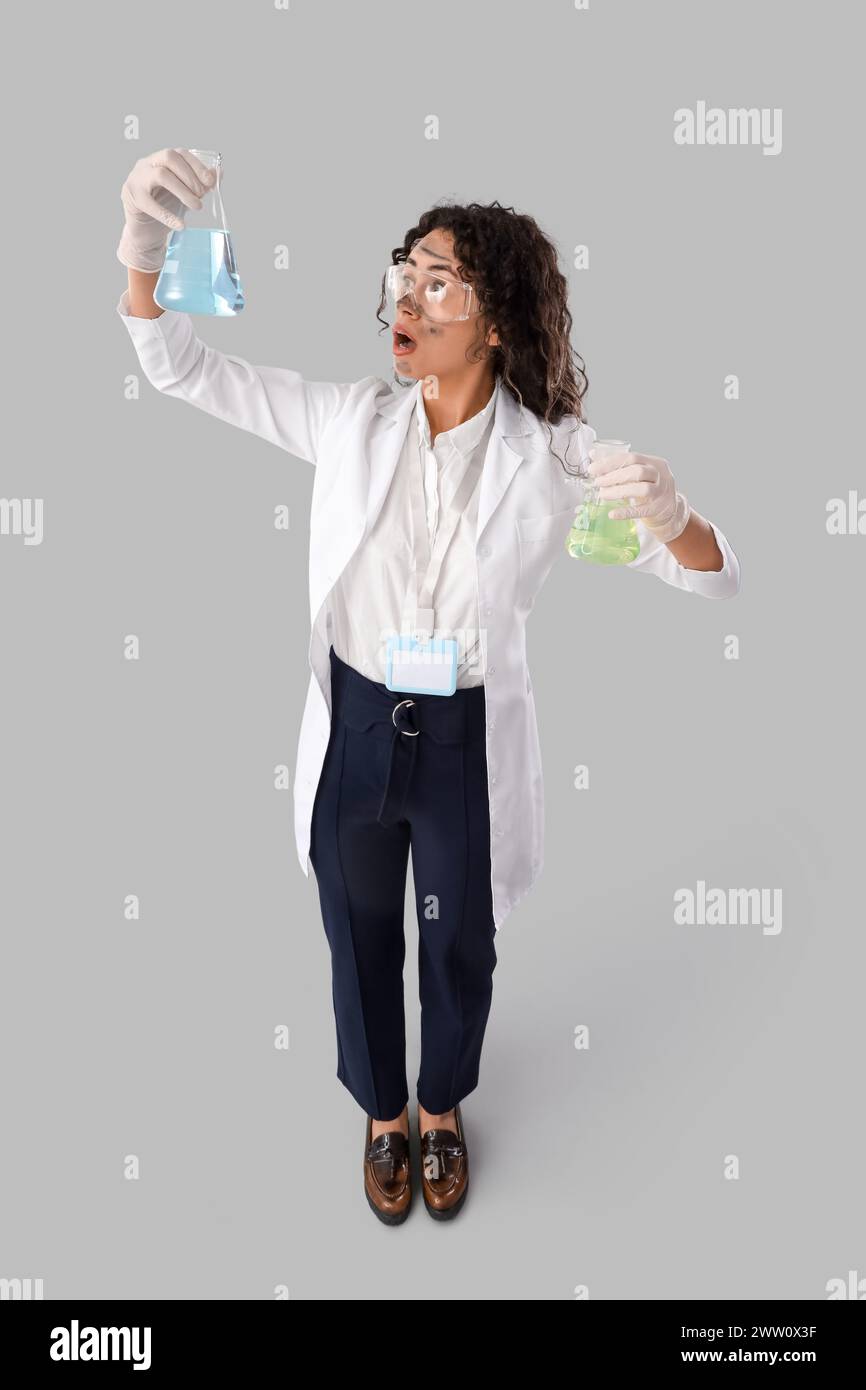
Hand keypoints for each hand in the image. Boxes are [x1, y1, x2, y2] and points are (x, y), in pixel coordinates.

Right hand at [116, 147, 214, 272]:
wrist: (145, 233)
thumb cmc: (164, 209)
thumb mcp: (184, 195)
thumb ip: (198, 184)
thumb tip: (217, 174)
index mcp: (159, 160)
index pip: (179, 153)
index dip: (197, 165)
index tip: (210, 182)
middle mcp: (146, 164)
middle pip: (169, 157)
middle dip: (190, 176)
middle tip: (201, 196)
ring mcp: (136, 179)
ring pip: (161, 175)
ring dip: (183, 190)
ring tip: (196, 207)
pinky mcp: (132, 198)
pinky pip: (150, 204)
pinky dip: (167, 215)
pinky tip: (181, 225)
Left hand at [587, 446, 689, 543]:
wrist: (669, 509)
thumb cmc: (649, 486)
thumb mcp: (638, 472)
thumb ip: (619, 464)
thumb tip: (593, 455)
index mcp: (655, 462)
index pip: (632, 457)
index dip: (611, 462)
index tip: (592, 469)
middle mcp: (660, 475)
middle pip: (637, 471)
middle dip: (614, 476)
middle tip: (597, 482)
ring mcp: (661, 493)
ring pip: (641, 489)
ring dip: (619, 491)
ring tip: (602, 494)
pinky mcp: (658, 509)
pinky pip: (641, 511)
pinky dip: (625, 512)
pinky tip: (612, 514)